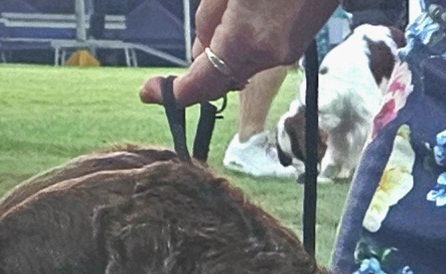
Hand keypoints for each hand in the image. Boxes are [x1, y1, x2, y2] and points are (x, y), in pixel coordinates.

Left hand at [139, 0, 339, 107]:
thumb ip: (209, 18)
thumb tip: (201, 50)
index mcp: (246, 38)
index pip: (203, 82)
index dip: (174, 92)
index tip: (150, 91)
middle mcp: (267, 54)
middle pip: (220, 73)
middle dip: (203, 56)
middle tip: (212, 12)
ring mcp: (285, 52)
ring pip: (239, 62)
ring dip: (225, 42)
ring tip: (235, 0)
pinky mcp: (295, 44)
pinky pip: (258, 53)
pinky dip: (244, 40)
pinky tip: (251, 8)